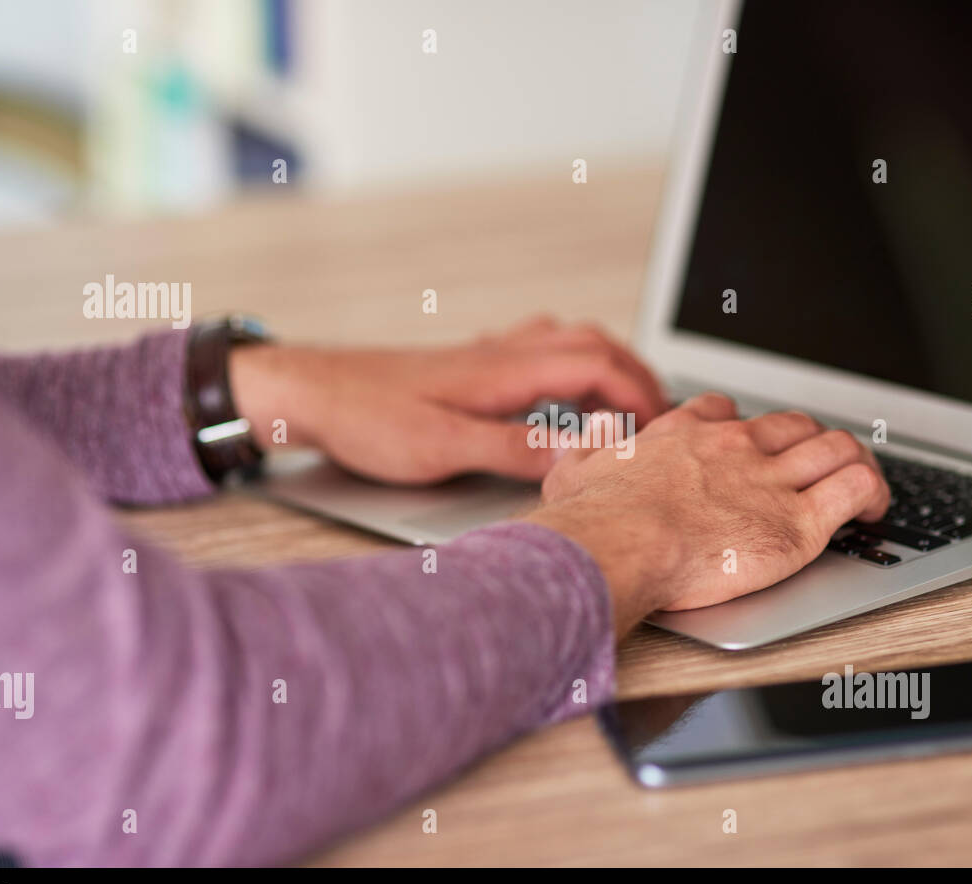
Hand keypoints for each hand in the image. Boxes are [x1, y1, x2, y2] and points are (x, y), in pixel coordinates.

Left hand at [228, 316, 667, 482]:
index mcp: (503, 369)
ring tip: (623, 399)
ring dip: (604, 364)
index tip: (662, 428)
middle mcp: (500, 352)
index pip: (596, 367)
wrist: (308, 392)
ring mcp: (483, 355)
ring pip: (565, 341)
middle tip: (660, 414)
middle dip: (635, 375)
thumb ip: (515, 450)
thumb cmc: (366, 416)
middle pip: (591, 344)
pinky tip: (555, 390)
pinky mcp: (465, 365)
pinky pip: (535, 348)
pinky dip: (568, 363)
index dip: (639, 396)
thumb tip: (581, 454)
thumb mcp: (444, 447)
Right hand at [525, 393, 889, 632]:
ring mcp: (771, 480)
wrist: (623, 542)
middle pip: (790, 425)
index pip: (724, 413)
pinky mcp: (799, 521)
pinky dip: (873, 492)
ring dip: (849, 460)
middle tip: (810, 465)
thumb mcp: (574, 471)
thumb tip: (589, 437)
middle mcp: (735, 448)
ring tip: (857, 481)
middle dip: (805, 442)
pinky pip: (855, 486)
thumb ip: (586, 450)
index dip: (740, 427)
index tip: (744, 445)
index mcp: (685, 436)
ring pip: (834, 447)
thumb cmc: (595, 518)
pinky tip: (873, 508)